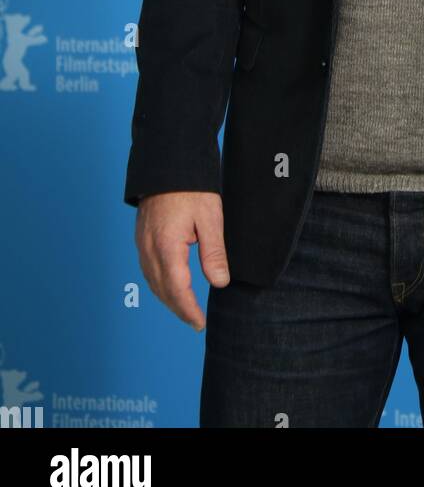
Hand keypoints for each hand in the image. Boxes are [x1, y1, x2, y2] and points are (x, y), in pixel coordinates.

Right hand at [134, 191, 229, 330]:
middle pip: (162, 290)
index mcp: (167, 247)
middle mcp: (149, 249)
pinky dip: (160, 283)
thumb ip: (213, 252)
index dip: (188, 309)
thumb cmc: (191, 188)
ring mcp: (142, 243)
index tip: (199, 323)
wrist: (167, 163)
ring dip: (168, 298)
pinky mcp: (141, 237)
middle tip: (195, 321)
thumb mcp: (210, 218)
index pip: (177, 289)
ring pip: (152, 281)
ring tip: (185, 308)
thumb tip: (219, 282)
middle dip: (178, 308)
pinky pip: (148, 269)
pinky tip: (170, 285)